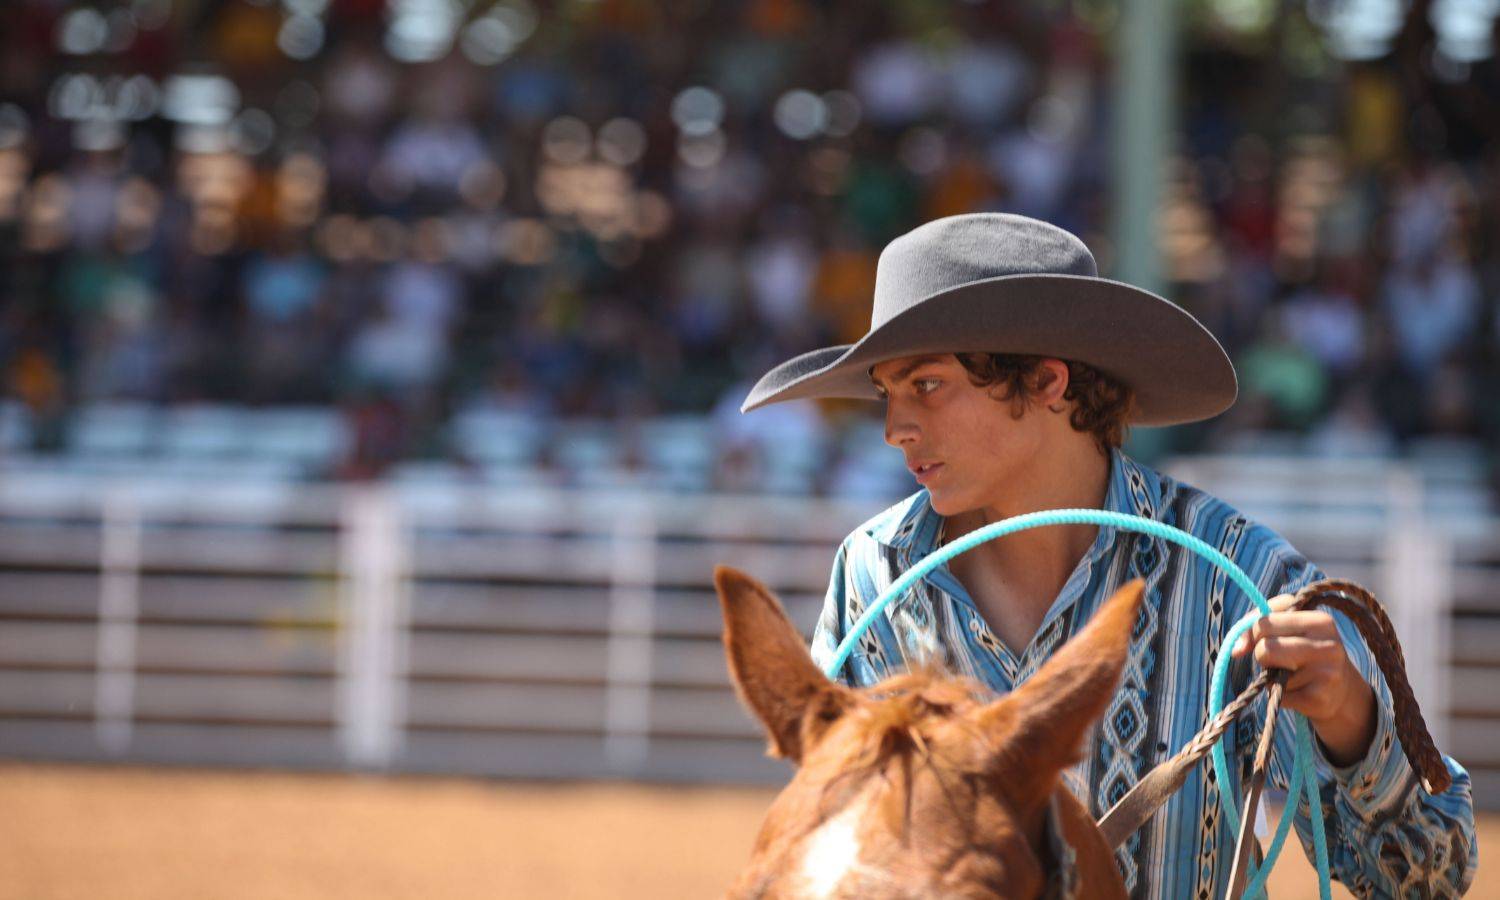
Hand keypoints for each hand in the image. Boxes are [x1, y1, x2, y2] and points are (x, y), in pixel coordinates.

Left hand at [1231, 593, 1377, 766]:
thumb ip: (1255, 624)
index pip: (1265, 623)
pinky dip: (1279, 695)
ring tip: (1291, 674)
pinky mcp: (1318, 699)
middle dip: (1262, 655)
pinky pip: (1277, 696)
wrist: (1340, 690)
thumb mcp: (1288, 627)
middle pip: (1265, 649)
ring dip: (1271, 676)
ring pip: (1269, 674)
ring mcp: (1326, 674)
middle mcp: (1328, 646)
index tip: (1258, 640)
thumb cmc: (1304, 650)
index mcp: (1320, 621)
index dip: (1253, 634)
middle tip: (1279, 659)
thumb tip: (1236, 650)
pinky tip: (1298, 690)